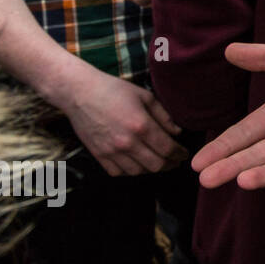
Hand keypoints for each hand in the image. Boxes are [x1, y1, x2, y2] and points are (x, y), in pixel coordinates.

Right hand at [57, 67, 185, 175]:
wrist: (80, 93)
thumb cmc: (114, 90)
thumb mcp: (145, 96)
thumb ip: (163, 116)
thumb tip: (178, 132)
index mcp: (141, 125)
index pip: (167, 149)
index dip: (179, 153)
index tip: (184, 153)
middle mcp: (127, 142)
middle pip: (156, 165)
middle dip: (170, 164)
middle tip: (175, 160)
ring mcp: (111, 151)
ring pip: (138, 172)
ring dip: (151, 169)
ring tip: (158, 162)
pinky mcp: (98, 155)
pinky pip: (118, 172)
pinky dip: (131, 171)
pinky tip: (137, 163)